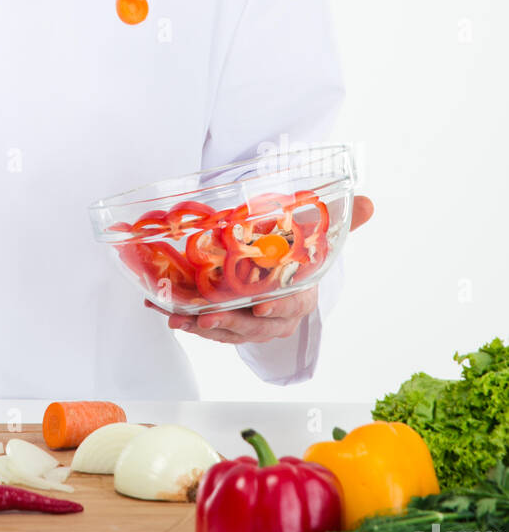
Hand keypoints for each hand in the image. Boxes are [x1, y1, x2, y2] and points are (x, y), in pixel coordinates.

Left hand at [143, 193, 374, 345]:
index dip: (276, 308)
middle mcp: (274, 316)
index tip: (259, 306)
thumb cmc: (301, 258)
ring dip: (199, 325)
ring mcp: (248, 323)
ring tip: (176, 317)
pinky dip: (183, 317)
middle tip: (206, 316)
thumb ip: (345, 222)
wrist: (284, 276)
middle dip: (228, 323)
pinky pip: (205, 324)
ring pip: (225, 330)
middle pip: (251, 326)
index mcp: (299, 296)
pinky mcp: (227, 322)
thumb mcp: (322, 239)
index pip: (290, 305)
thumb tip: (370, 201)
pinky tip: (162, 309)